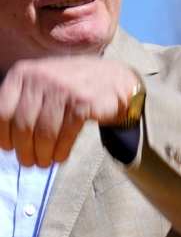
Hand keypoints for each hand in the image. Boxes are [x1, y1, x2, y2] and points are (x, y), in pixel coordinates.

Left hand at [0, 57, 140, 167]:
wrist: (113, 78)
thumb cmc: (71, 86)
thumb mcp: (40, 84)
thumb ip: (22, 102)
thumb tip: (6, 138)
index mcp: (22, 74)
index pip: (3, 111)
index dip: (4, 135)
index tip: (9, 149)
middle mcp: (40, 78)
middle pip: (23, 124)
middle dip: (24, 149)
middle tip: (28, 162)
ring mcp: (62, 89)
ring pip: (44, 132)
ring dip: (42, 153)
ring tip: (44, 163)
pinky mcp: (83, 103)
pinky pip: (66, 134)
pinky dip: (61, 150)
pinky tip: (60, 157)